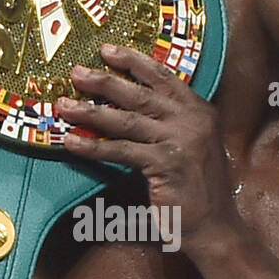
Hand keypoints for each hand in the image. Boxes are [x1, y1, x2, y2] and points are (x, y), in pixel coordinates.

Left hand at [56, 43, 236, 254]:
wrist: (215, 227)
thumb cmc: (196, 190)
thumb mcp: (191, 147)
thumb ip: (170, 124)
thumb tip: (128, 108)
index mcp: (199, 110)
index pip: (162, 77)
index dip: (133, 61)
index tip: (106, 50)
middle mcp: (193, 120)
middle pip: (140, 94)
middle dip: (104, 81)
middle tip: (76, 72)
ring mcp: (181, 140)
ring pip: (127, 120)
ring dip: (91, 112)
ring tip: (63, 106)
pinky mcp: (166, 163)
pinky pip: (121, 151)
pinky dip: (94, 146)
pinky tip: (71, 142)